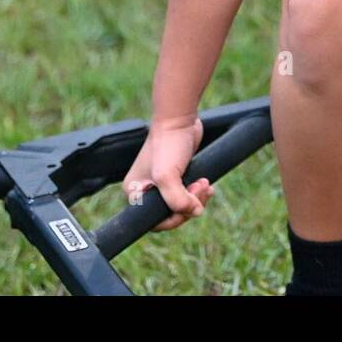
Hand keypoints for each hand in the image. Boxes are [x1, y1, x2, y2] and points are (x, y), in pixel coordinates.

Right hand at [122, 115, 215, 231]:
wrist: (180, 119)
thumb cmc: (168, 144)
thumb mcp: (168, 176)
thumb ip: (177, 201)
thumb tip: (194, 212)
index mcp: (135, 192)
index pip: (155, 222)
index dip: (175, 218)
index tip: (188, 205)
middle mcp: (146, 189)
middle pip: (171, 213)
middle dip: (189, 205)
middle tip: (199, 188)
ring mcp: (161, 183)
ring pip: (182, 204)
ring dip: (197, 198)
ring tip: (204, 184)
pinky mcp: (176, 175)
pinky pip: (188, 193)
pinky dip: (199, 192)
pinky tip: (206, 184)